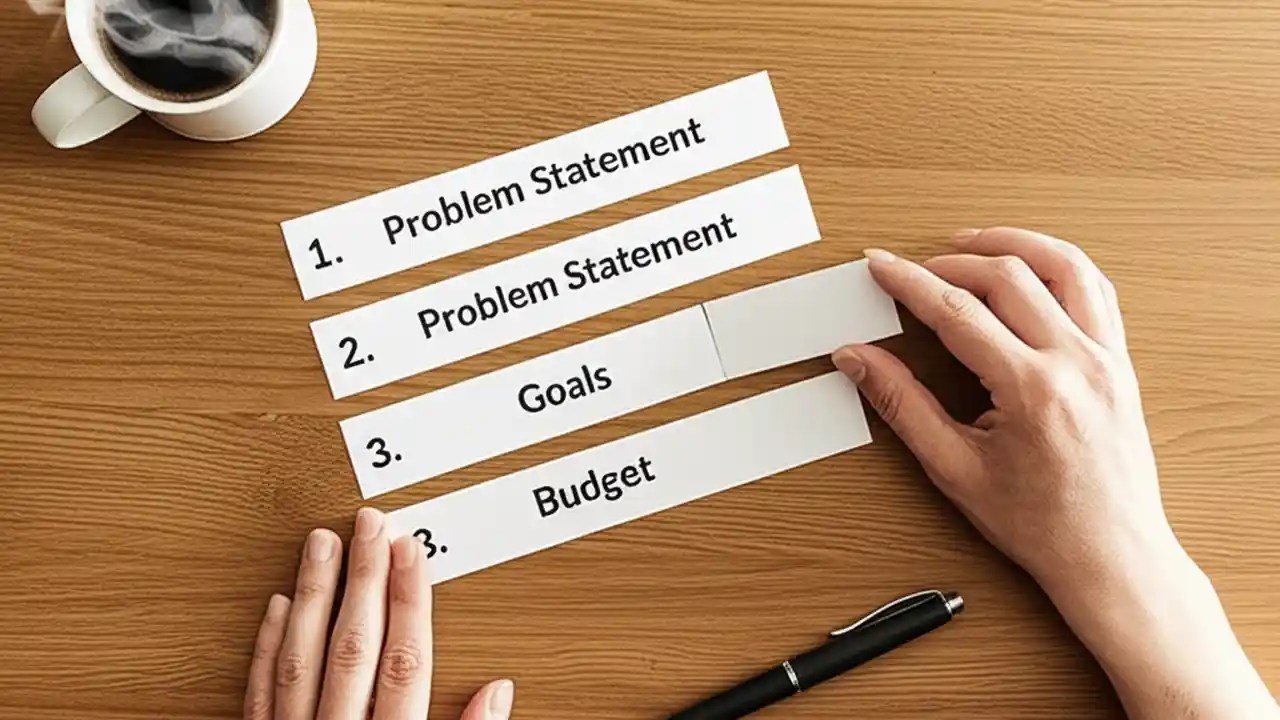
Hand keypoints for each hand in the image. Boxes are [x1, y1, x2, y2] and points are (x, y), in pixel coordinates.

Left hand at [243, 508, 514, 719]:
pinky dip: (269, 647)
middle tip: (370, 524)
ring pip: (301, 657)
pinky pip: (261, 691)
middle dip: (365, 577)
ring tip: (321, 543)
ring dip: (313, 594)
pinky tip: (279, 606)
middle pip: (354, 645)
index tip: (410, 550)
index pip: (405, 660)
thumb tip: (500, 691)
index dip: (409, 599)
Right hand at [834, 228, 1278, 718]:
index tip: (881, 266)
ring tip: (970, 244)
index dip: (909, 282)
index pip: (956, 311)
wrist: (1110, 556)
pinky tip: (1029, 267)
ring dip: (1012, 244)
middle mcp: (1076, 363)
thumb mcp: (954, 468)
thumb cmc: (1040, 525)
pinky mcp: (1120, 363)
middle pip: (1007, 275)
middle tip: (913, 268)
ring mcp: (1106, 358)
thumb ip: (901, 405)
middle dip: (950, 261)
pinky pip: (1096, 289)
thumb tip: (858, 360)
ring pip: (1063, 265)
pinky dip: (1059, 264)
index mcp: (1032, 390)